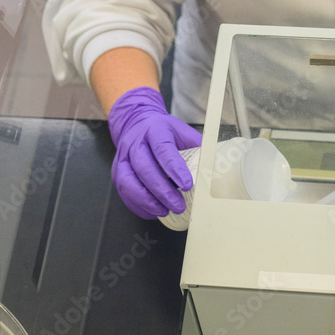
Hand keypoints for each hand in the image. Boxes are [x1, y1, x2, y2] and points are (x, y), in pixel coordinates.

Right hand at [108, 86, 201, 217]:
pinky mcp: (117, 172)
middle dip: (162, 190)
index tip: (187, 184)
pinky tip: (153, 211)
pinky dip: (138, 205)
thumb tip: (217, 167)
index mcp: (155, 130)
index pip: (162, 149)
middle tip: (178, 204)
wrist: (136, 123)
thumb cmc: (163, 131)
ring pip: (129, 182)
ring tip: (165, 211)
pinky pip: (124, 192)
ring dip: (147, 201)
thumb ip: (197, 147)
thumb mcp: (182, 131)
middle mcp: (135, 143)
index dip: (174, 168)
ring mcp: (123, 158)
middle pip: (144, 168)